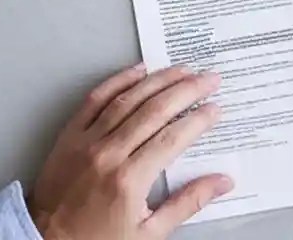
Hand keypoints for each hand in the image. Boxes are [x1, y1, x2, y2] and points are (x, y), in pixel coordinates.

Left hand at [28, 63, 232, 238]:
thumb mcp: (148, 234)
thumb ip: (187, 203)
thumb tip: (222, 182)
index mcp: (130, 180)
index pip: (174, 138)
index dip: (199, 120)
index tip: (215, 109)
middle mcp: (109, 154)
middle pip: (156, 110)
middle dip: (188, 90)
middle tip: (209, 79)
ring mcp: (87, 141)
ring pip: (129, 98)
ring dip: (159, 80)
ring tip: (183, 69)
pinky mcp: (70, 136)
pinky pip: (96, 99)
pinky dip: (119, 81)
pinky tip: (138, 71)